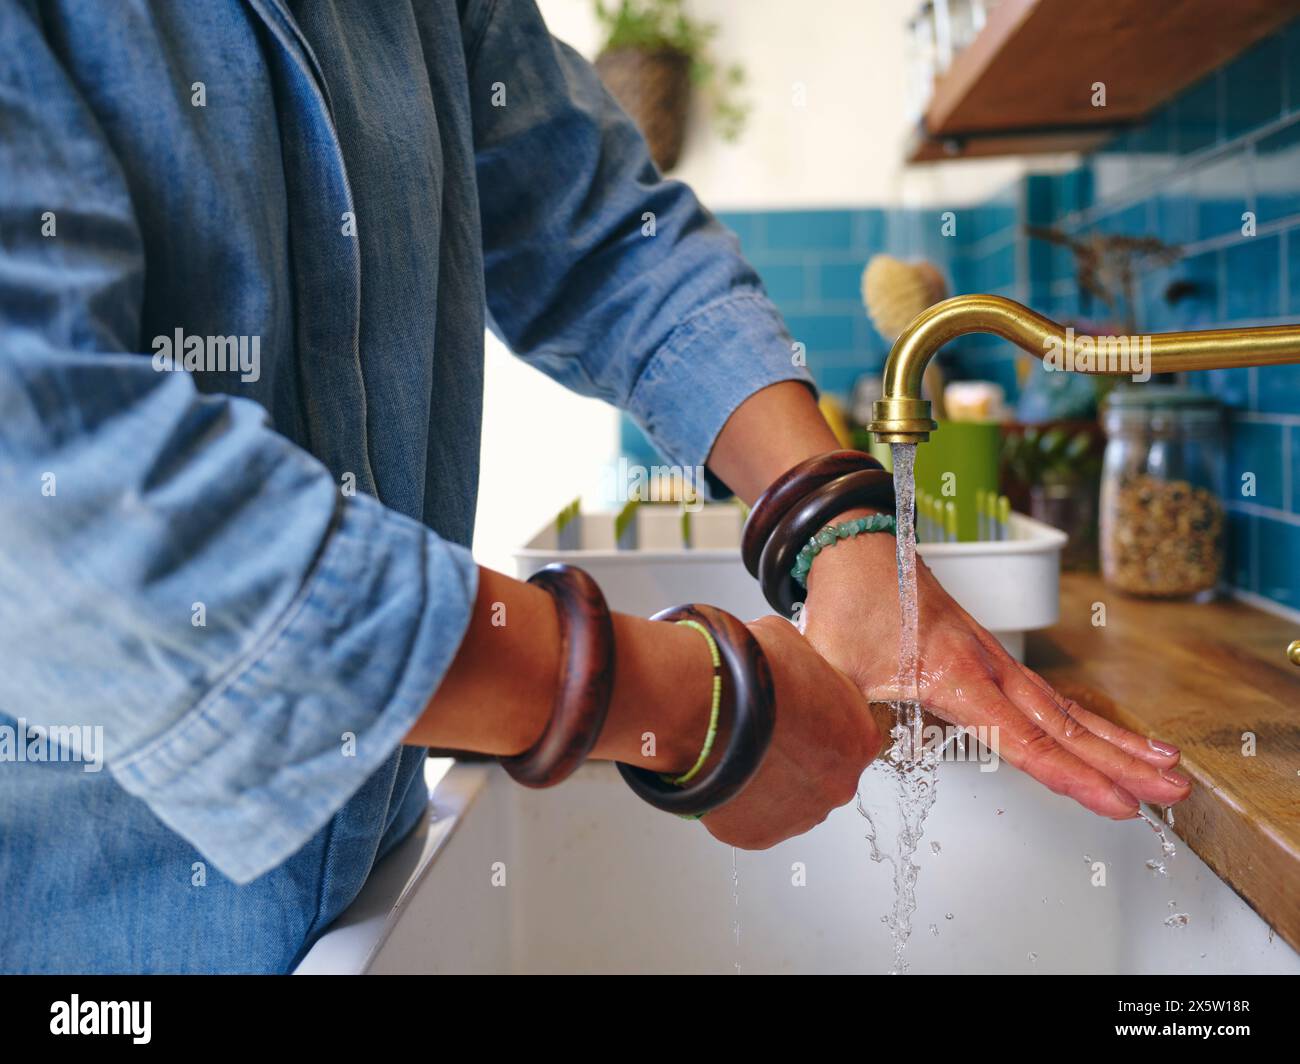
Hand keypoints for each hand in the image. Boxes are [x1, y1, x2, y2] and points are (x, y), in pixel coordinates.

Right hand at [700, 615, 883, 848]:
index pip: (848, 733)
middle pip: (820, 772)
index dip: (816, 720)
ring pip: (786, 799)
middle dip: (794, 755)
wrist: (706, 707)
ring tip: (735, 750)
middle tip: (761, 732)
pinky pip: (750, 817)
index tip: (792, 713)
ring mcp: (798, 816)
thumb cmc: (750, 677)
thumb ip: (806, 670)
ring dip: (766, 780)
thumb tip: (790, 667)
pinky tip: (720, 769)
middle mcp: (837, 785)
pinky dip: (735, 798)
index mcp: (858, 739)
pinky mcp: (757, 834)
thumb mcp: (794, 648)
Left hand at [800, 525, 1191, 818]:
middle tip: (1173, 794)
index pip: (1020, 738)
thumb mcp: (829, 669)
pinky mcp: (992, 658)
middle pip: (1063, 725)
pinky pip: (1049, 696)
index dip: (1070, 776)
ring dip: (1117, 742)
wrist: (857, 545)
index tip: (1115, 802)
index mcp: (950, 672)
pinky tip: (1114, 741)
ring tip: (1168, 773)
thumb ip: (839, 720)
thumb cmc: (848, 602)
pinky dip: (1088, 721)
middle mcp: (985, 665)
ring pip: (1064, 709)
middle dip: (1120, 763)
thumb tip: (842, 761)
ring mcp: (994, 660)